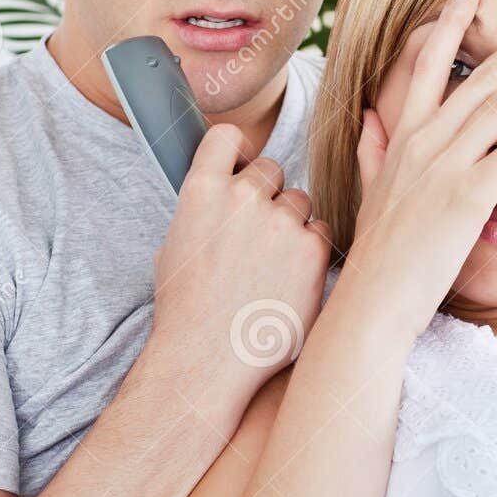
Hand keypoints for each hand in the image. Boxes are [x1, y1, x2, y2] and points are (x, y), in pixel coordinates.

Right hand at [150, 123, 332, 428]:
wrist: (208, 359)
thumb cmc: (187, 310)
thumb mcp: (175, 245)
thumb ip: (204, 210)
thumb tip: (221, 192)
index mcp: (202, 190)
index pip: (228, 137)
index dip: (238, 150)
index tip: (241, 165)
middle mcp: (243, 196)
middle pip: (272, 170)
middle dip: (267, 196)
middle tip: (256, 237)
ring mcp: (281, 221)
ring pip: (300, 201)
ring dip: (292, 223)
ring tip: (272, 265)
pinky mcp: (313, 248)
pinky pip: (321, 230)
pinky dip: (310, 250)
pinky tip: (290, 279)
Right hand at [339, 0, 496, 339]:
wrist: (377, 298)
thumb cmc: (379, 251)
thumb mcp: (370, 191)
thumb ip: (373, 150)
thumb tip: (369, 118)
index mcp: (402, 137)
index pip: (425, 66)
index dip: (449, 25)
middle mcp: (423, 142)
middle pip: (476, 77)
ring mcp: (445, 166)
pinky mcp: (468, 195)